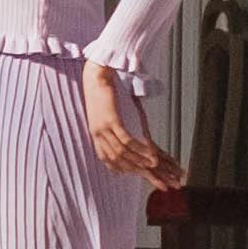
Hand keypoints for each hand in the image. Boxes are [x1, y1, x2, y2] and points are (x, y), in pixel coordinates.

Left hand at [81, 63, 180, 182]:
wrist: (96, 74)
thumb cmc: (102, 90)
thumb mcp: (104, 111)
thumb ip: (111, 123)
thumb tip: (118, 127)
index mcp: (95, 132)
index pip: (105, 157)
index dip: (118, 167)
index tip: (131, 172)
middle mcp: (97, 133)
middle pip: (115, 159)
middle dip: (133, 168)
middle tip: (148, 174)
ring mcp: (104, 128)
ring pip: (122, 152)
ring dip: (139, 160)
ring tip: (153, 166)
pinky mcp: (112, 120)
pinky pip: (127, 140)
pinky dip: (139, 149)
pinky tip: (150, 154)